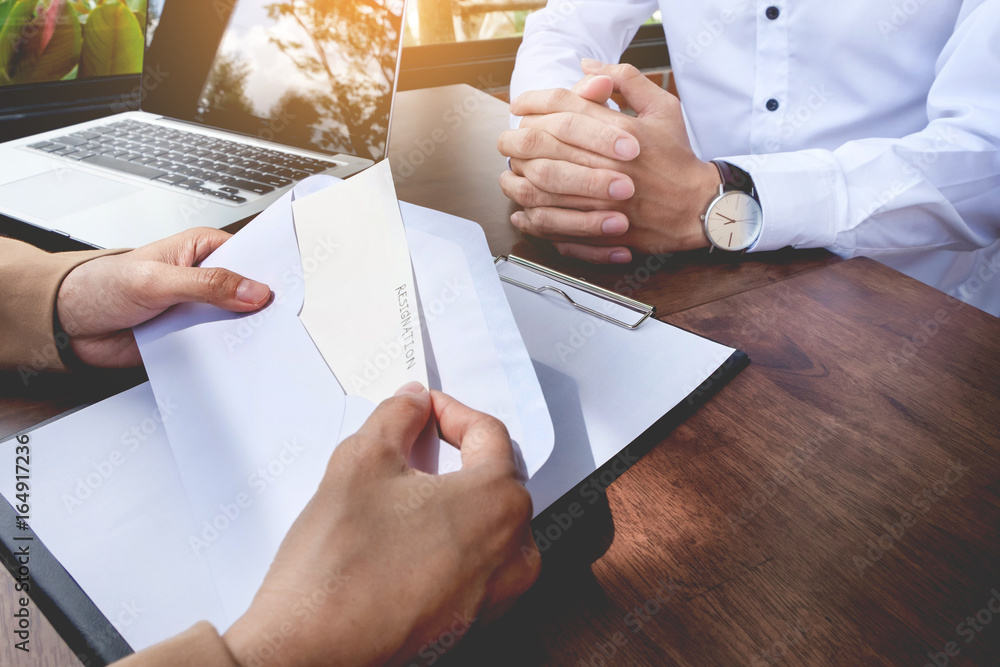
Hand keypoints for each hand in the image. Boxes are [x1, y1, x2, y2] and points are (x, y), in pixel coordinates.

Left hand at [56, 228, 270, 367]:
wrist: (70, 326)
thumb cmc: (101, 286)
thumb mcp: (156, 280)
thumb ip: (206, 285)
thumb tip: (252, 291)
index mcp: (202, 249)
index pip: (250, 255)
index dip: (271, 269)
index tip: (291, 285)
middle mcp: (206, 278)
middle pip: (249, 292)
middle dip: (262, 306)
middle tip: (282, 317)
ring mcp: (201, 309)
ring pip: (238, 322)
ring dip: (246, 333)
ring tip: (265, 340)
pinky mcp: (194, 338)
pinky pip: (220, 347)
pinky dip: (228, 354)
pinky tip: (239, 357)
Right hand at [223, 383, 539, 666]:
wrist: (313, 646)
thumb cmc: (340, 565)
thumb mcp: (362, 458)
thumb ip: (398, 415)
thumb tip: (413, 403)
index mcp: (499, 501)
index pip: (489, 434)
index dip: (450, 411)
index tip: (423, 411)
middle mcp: (514, 548)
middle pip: (495, 477)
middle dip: (455, 454)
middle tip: (412, 444)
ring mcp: (498, 590)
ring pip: (488, 522)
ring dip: (455, 498)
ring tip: (407, 493)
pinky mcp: (474, 618)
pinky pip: (477, 561)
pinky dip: (451, 539)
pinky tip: (407, 537)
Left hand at [499, 60, 720, 263]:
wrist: (696, 207)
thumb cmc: (677, 158)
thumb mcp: (661, 108)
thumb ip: (625, 80)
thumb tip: (587, 67)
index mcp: (619, 131)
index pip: (562, 106)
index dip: (533, 102)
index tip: (520, 106)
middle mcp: (606, 163)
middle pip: (541, 143)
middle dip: (515, 138)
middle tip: (508, 140)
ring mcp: (600, 199)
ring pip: (540, 185)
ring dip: (517, 178)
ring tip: (511, 174)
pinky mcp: (598, 229)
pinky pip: (553, 223)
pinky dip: (532, 217)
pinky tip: (524, 211)